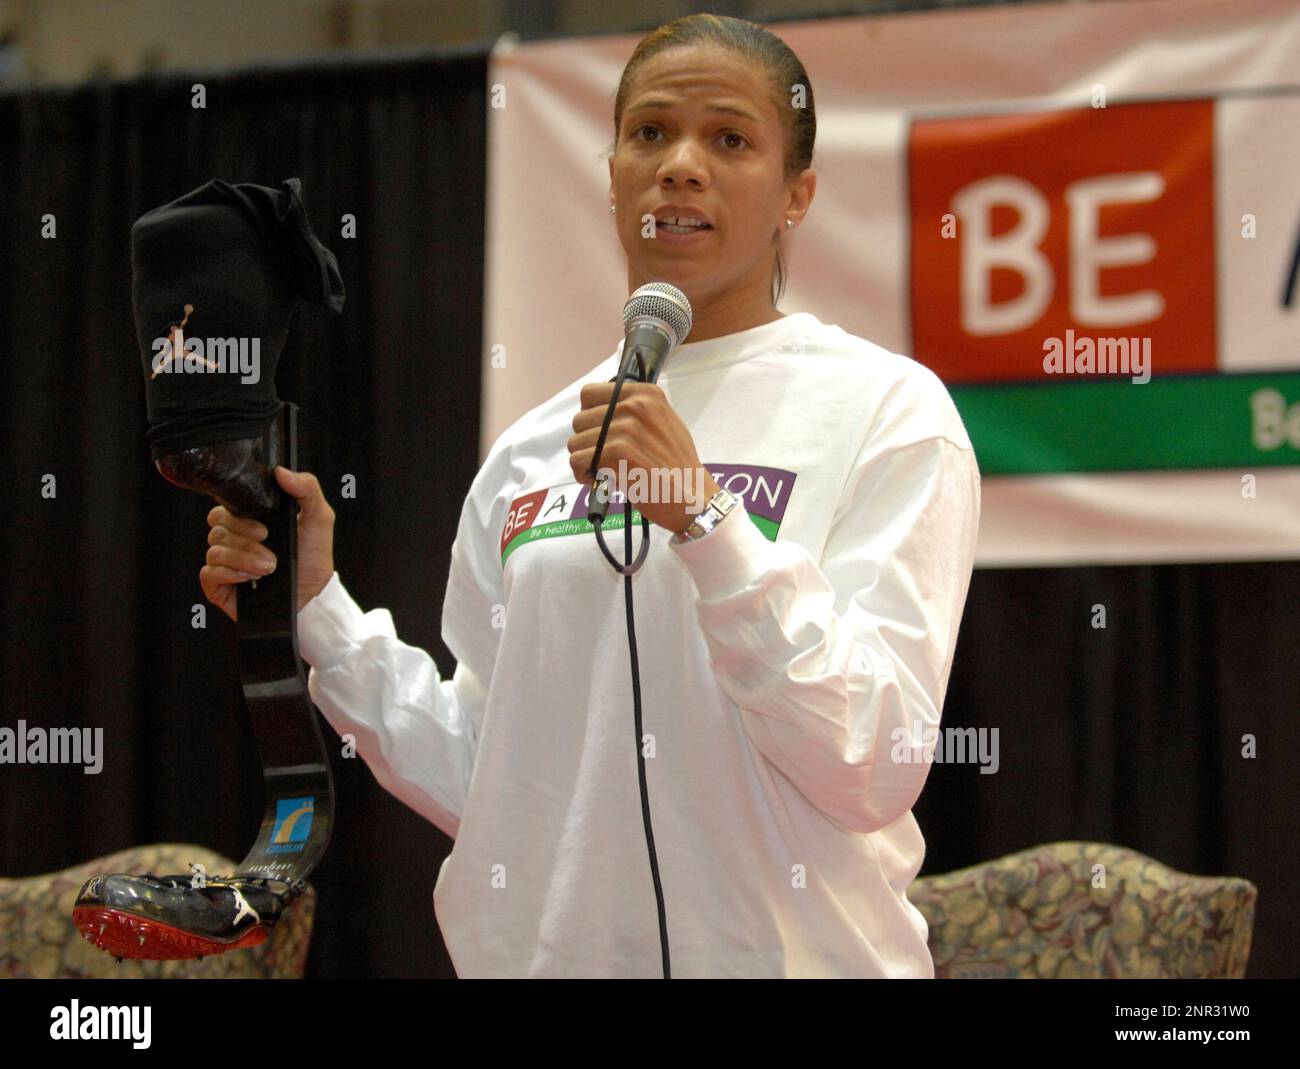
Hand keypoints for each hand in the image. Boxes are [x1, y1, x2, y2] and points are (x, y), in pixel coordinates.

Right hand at [199, 466, 335, 620]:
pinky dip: (230, 573)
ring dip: (244, 558)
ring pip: (215, 549)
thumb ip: (307, 489)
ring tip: (270, 568)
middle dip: (245, 537)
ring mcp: (224, 562)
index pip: (226, 505)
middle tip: (269, 545)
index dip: (238, 513)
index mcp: (250, 520)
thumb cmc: (313, 559)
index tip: (265, 527)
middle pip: (217, 525)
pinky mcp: (218, 585)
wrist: (313, 598)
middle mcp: (234, 539)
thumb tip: (281, 471)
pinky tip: (251, 579)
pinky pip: (209, 572)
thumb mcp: (319, 518)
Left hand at [568, 381, 720, 534]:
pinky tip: (600, 480)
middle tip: (602, 458)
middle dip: (586, 442)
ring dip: (584, 461)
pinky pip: (578, 461)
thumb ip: (635, 412)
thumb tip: (600, 413)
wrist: (693, 497)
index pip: (589, 394)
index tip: (599, 434)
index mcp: (646, 394)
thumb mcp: (664, 422)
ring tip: (603, 471)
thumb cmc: (678, 465)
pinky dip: (583, 475)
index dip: (589, 417)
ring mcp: (626, 427)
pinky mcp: (617, 452)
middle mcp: (635, 405)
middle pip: (579, 420)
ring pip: (575, 442)